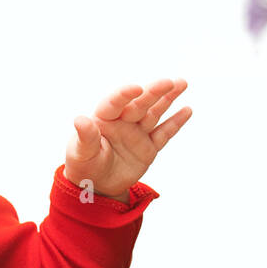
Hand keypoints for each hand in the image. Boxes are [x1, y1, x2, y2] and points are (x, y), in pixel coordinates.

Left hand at [63, 78, 191, 201]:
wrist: (95, 186)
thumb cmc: (83, 165)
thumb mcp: (81, 153)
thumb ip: (85, 136)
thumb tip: (79, 119)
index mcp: (103, 119)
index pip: (114, 103)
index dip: (124, 95)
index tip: (136, 88)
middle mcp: (122, 122)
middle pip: (140, 103)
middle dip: (154, 92)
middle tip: (169, 81)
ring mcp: (137, 133)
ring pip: (155, 113)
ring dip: (168, 99)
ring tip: (181, 83)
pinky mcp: (148, 147)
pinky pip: (164, 133)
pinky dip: (175, 122)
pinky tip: (187, 110)